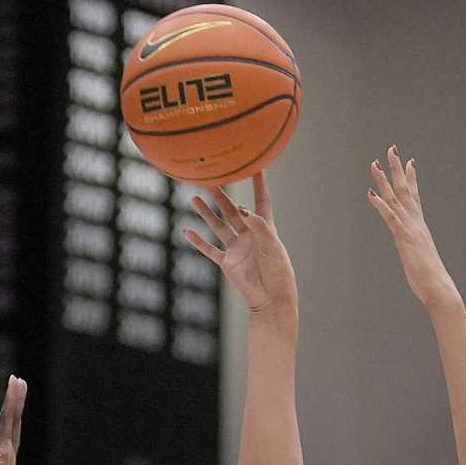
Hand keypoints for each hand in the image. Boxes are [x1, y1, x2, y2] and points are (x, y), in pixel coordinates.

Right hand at [184, 173, 296, 321]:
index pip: (261, 201)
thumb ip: (259, 226)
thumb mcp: (272, 246)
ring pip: (218, 226)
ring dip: (207, 213)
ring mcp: (236, 248)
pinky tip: (188, 231)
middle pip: (232, 210)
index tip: (255, 166)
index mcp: (264, 228)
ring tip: (195, 199)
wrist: (270, 298)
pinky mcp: (227, 262)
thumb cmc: (277, 272)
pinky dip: (198, 242)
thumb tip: (242, 210)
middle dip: (221, 196)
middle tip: (209, 180)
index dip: (259, 184)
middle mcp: (249, 235)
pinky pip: (210, 249)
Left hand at [367, 146, 459, 310]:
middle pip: (405, 190)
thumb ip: (416, 250)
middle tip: (391, 150)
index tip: (408, 161)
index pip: (414, 196)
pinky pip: (390, 218)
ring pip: (396, 199)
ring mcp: (410, 229)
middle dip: (397, 169)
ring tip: (375, 164)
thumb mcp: (420, 258)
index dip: (410, 178)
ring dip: (384, 180)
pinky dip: (380, 205)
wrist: (438, 287)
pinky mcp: (404, 238)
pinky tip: (371, 193)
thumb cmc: (430, 278)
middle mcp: (416, 223)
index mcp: (419, 226)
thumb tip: (416, 251)